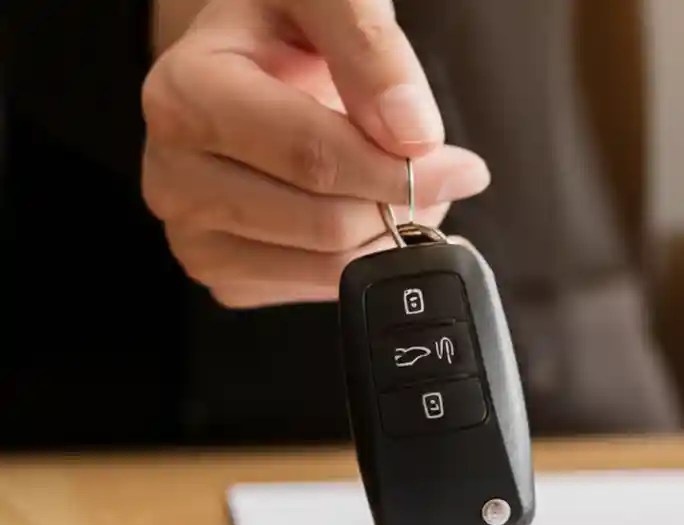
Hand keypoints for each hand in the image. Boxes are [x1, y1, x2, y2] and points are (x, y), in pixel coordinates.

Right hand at [140, 0, 489, 307]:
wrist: (251, 57)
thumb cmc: (285, 25)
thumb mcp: (328, 0)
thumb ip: (372, 50)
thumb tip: (413, 135)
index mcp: (186, 96)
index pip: (314, 159)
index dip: (402, 171)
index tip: (462, 167)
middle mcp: (174, 174)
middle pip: (326, 222)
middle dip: (401, 202)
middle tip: (435, 171)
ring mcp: (193, 234)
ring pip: (328, 266)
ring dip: (389, 233)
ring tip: (400, 183)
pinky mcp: (224, 275)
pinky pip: (317, 290)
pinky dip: (363, 258)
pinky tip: (365, 211)